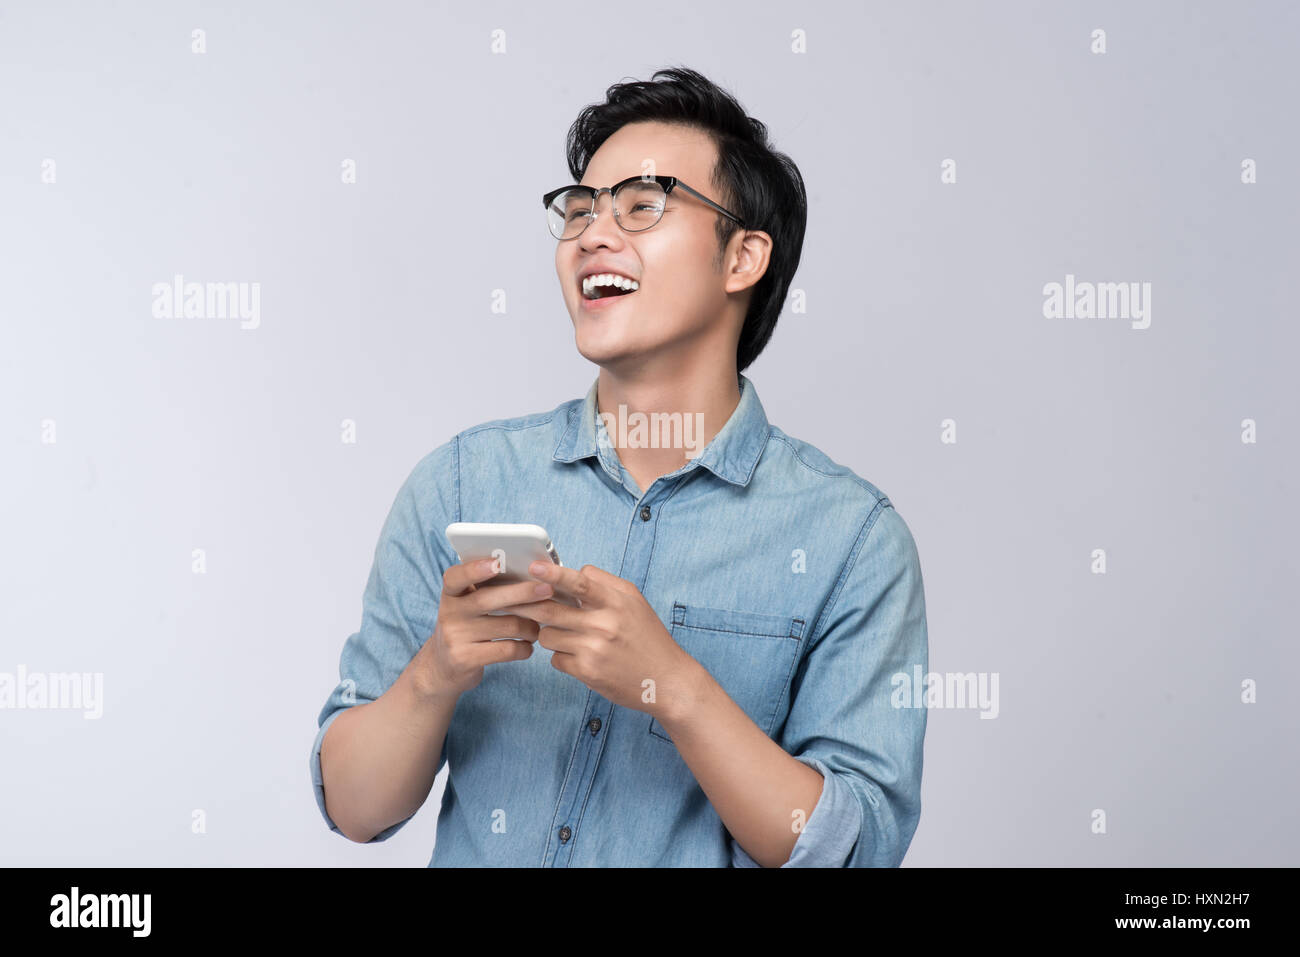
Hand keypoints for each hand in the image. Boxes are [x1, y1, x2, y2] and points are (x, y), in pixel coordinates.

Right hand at [410, 558, 555, 699]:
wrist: (443, 668)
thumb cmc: (467, 629)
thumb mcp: (467, 607)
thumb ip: (487, 591)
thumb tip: (530, 575)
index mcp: (451, 594)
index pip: (456, 577)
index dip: (475, 569)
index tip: (497, 563)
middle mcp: (449, 613)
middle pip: (488, 598)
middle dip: (523, 593)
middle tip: (547, 589)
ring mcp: (455, 637)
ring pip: (506, 625)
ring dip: (530, 627)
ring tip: (536, 628)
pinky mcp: (465, 659)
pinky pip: (507, 649)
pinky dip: (524, 648)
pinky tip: (527, 647)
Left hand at [501, 561, 699, 719]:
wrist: (666, 680)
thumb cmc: (648, 637)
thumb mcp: (635, 601)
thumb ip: (605, 583)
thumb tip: (575, 572)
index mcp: (616, 602)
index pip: (579, 583)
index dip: (554, 574)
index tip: (534, 567)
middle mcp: (604, 625)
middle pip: (550, 610)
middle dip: (529, 605)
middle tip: (516, 601)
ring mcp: (594, 649)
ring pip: (548, 635)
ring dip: (549, 633)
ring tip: (567, 635)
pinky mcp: (587, 672)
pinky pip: (555, 659)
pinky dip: (562, 656)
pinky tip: (579, 656)